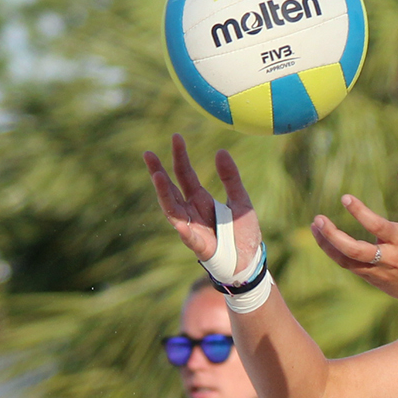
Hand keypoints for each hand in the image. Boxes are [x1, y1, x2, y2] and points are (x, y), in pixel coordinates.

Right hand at [143, 135, 263, 278]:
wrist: (250, 261)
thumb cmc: (243, 232)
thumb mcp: (241, 200)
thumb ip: (231, 178)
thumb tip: (220, 150)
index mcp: (200, 199)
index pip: (184, 174)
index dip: (180, 156)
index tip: (175, 137)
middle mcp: (191, 211)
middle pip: (170, 189)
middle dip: (158, 171)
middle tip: (148, 153)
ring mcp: (192, 228)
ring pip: (172, 209)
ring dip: (163, 193)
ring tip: (156, 176)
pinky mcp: (199, 245)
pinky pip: (187, 235)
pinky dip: (182, 227)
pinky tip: (177, 220)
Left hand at [309, 171, 397, 308]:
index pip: (377, 227)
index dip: (360, 212)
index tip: (345, 198)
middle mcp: (389, 258)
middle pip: (355, 251)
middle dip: (334, 236)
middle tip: (319, 219)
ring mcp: (379, 272)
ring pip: (347, 261)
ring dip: (327, 245)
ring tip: (315, 226)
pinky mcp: (374, 280)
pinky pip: (350, 266)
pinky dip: (336, 253)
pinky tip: (326, 238)